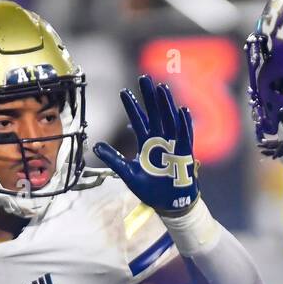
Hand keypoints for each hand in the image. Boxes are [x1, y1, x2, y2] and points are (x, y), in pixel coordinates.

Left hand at [93, 74, 199, 215]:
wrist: (168, 204)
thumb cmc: (150, 189)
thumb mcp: (128, 174)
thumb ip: (114, 159)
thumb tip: (96, 146)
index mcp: (146, 144)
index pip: (138, 120)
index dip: (132, 106)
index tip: (123, 92)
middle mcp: (160, 140)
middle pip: (155, 114)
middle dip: (150, 97)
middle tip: (144, 78)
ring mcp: (173, 145)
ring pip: (170, 119)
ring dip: (166, 104)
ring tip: (161, 88)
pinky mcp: (184, 153)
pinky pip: (185, 135)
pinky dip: (184, 124)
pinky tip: (181, 110)